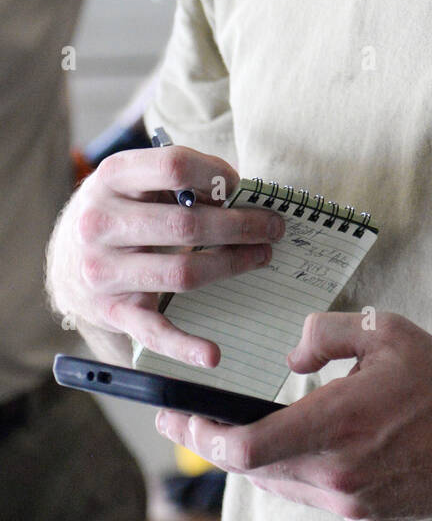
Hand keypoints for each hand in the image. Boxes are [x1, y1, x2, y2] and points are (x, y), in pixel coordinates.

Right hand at [46, 145, 285, 364]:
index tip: (242, 187)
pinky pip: (153, 332)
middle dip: (241, 226)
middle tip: (274, 227)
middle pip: (186, 224)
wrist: (68, 259)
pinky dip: (184, 346)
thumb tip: (241, 193)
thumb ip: (184, 178)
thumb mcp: (139, 180)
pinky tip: (213, 354)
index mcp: (112, 178)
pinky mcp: (112, 311)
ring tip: (262, 256)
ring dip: (232, 264)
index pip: (175, 166)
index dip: (218, 175)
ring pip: (182, 272)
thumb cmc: (122, 209)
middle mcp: (100, 223)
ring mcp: (103, 271)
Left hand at [154, 311, 431, 520]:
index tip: (176, 415)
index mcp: (339, 423)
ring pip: (277, 482)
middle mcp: (337, 472)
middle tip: (186, 419)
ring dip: (251, 457)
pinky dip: (292, 467)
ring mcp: (349, 501)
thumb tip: (292, 353)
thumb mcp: (387, 331)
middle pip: (250, 467)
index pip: (246, 446)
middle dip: (212, 442)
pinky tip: (297, 441)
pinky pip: (310, 491)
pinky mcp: (362, 514)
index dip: (200, 435)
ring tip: (234, 428)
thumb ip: (327, 332)